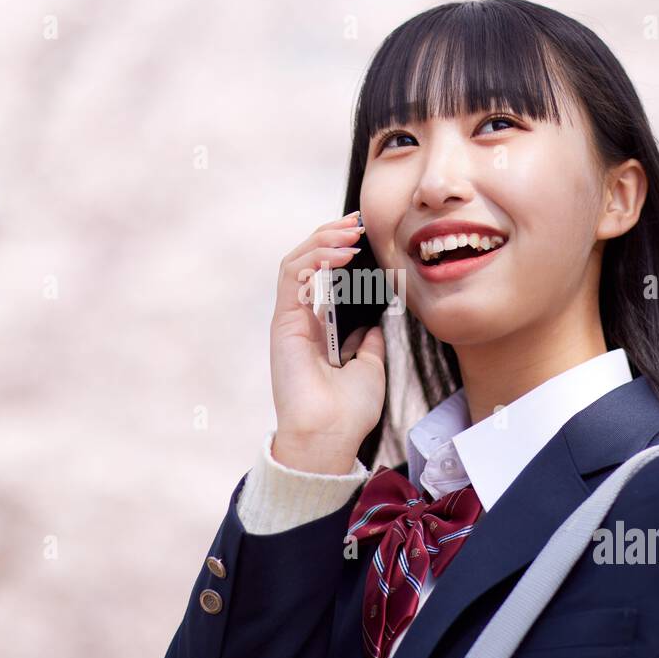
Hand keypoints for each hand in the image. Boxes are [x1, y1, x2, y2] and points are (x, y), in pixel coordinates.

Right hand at [269, 211, 386, 473]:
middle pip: (307, 263)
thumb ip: (369, 343)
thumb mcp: (370, 368)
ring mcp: (289, 320)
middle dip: (330, 237)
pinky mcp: (283, 322)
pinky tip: (339, 253)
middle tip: (356, 223)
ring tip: (349, 232)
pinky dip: (314, 258)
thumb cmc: (348, 411)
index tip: (362, 235)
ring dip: (322, 242)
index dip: (338, 251)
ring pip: (296, 263)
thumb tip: (375, 325)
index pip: (322, 277)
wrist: (330, 434)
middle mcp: (301, 321)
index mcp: (319, 330)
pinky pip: (292, 277)